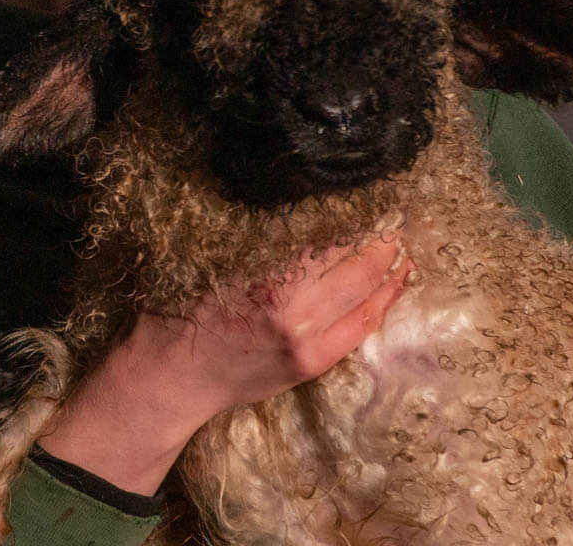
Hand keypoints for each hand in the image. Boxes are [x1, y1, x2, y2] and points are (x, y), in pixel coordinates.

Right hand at [36, 237, 411, 494]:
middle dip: (378, 235)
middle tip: (393, 212)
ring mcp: (307, 338)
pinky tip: (398, 281)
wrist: (171, 378)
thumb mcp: (206, 258)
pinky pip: (361, 326)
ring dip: (388, 264)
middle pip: (352, 259)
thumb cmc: (178, 311)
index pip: (322, 234)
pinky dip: (384, 300)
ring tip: (401, 243)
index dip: (350, 212)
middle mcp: (291, 306)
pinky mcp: (313, 362)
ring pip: (364, 292)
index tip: (367, 194)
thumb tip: (289, 200)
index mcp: (261, 272)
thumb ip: (248, 235)